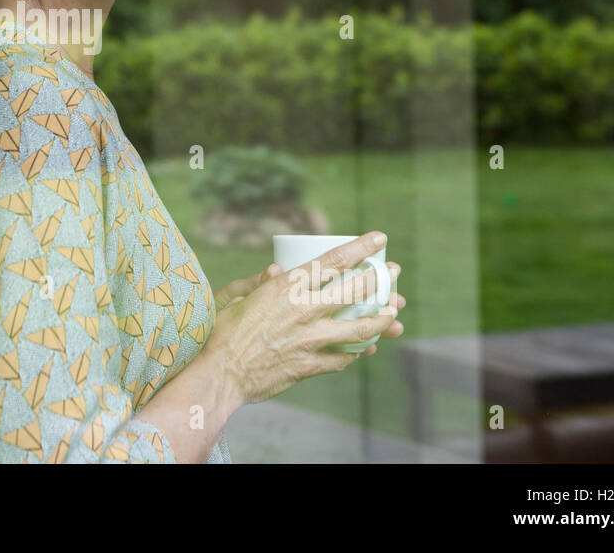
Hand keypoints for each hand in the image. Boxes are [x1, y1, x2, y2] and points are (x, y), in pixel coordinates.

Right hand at [202, 232, 406, 408]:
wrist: (219, 374)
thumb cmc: (222, 332)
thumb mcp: (236, 298)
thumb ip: (259, 282)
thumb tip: (276, 269)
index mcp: (286, 287)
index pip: (334, 261)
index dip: (361, 248)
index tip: (379, 239)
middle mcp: (303, 310)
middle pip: (355, 292)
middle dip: (380, 281)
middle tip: (394, 274)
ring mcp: (309, 340)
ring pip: (359, 328)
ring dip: (381, 320)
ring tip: (394, 313)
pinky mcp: (309, 366)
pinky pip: (342, 358)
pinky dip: (356, 352)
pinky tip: (366, 348)